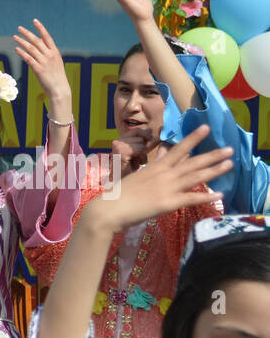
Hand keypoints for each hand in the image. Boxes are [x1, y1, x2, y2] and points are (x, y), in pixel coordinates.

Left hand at [14, 19, 70, 103]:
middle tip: (19, 28)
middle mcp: (50, 55)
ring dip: (22, 42)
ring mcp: (44, 62)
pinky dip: (22, 53)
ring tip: (15, 37)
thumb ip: (48, 53)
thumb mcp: (55, 62)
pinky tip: (16, 49)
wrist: (59, 89)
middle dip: (27, 33)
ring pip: (31, 48)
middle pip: (37, 41)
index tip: (34, 21)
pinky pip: (28, 59)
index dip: (40, 28)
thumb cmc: (57, 76)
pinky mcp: (38, 69)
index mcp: (55, 52)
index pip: (47, 36)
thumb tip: (40, 44)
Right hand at [85, 125, 228, 235]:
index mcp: (155, 168)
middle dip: (212, 154)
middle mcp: (164, 175)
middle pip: (192, 161)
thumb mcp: (134, 177)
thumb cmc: (116, 196)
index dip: (192, 138)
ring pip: (195, 176)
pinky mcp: (167, 203)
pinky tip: (220, 194)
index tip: (205, 128)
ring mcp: (167, 188)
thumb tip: (153, 164)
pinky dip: (206, 196)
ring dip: (214, 170)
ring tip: (230, 164)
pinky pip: (191, 198)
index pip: (177, 149)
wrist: (107, 209)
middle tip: (229, 148)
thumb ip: (148, 170)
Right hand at [110, 131, 155, 177]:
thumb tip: (153, 131)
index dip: (146, 135)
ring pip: (141, 143)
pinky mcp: (121, 152)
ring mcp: (118, 146)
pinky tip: (138, 164)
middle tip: (141, 157)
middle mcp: (116, 141)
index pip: (137, 130)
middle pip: (140, 136)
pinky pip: (140, 150)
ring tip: (137, 161)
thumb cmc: (132, 168)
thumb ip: (146, 141)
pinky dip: (142, 158)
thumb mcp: (140, 151)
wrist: (122, 183)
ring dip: (143, 154)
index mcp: (119, 140)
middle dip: (145, 146)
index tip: (150, 144)